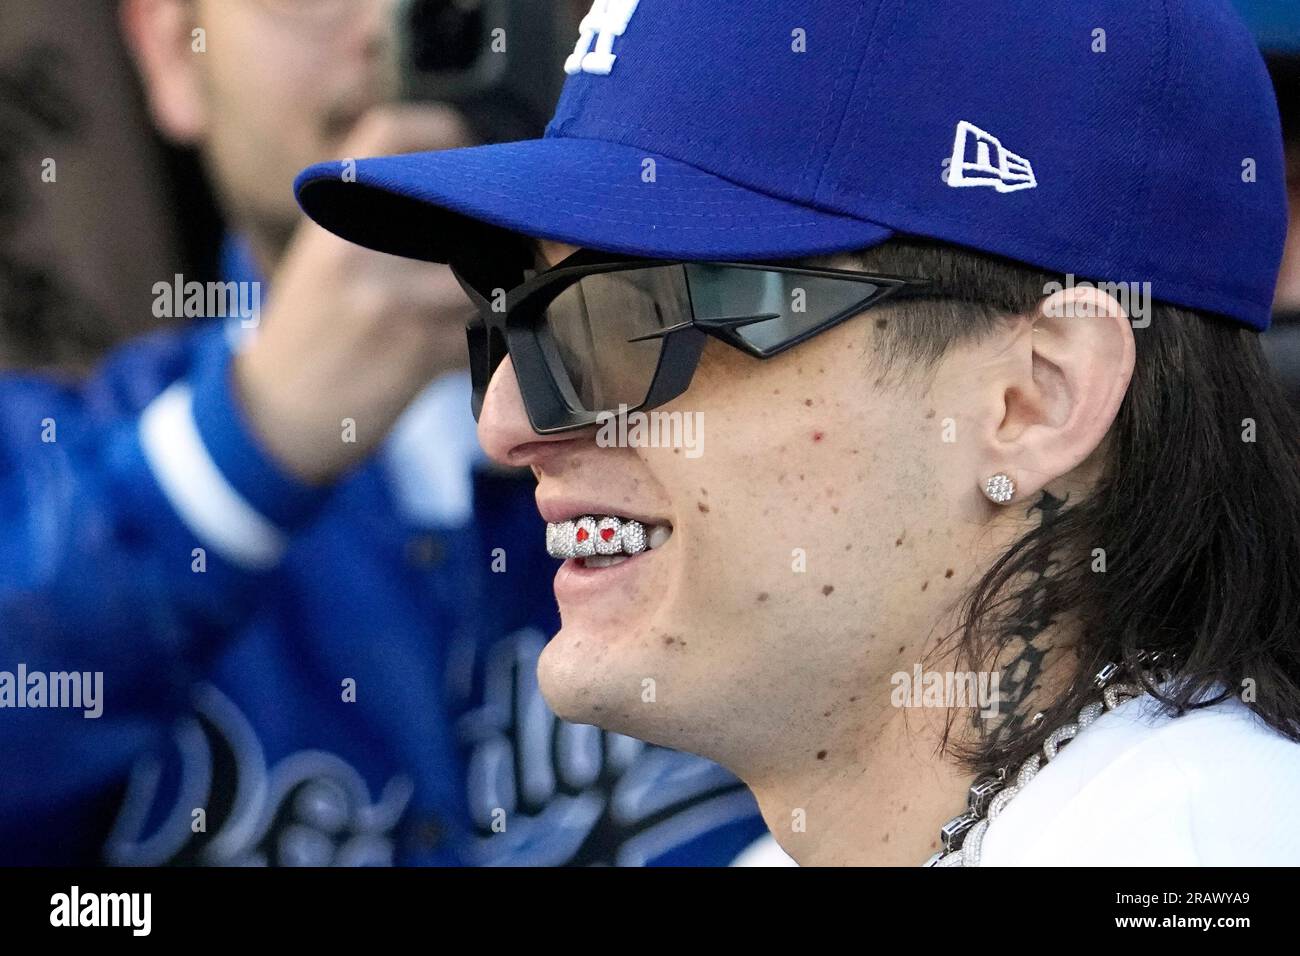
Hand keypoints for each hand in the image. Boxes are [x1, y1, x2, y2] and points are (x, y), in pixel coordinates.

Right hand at [233, 104, 478, 484]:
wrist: (274, 412)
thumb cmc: (313, 331)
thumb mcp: (326, 256)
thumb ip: (383, 221)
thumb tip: (472, 196)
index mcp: (332, 214)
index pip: (389, 132)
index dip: (444, 133)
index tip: (474, 160)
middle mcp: (357, 246)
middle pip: (460, 204)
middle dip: (497, 224)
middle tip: (514, 239)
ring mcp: (388, 299)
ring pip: (482, 270)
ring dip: (506, 284)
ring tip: (506, 295)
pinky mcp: (416, 352)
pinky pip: (482, 329)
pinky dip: (494, 337)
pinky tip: (485, 345)